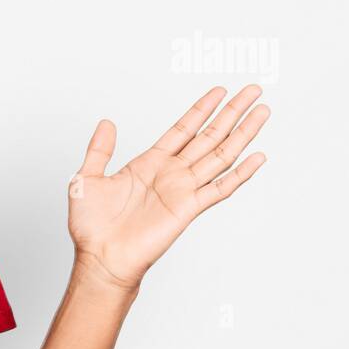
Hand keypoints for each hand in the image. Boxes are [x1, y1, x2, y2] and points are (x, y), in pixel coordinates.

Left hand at [67, 85, 268, 291]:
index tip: (220, 92)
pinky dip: (240, 173)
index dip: (201, 109)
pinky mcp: (188, 209)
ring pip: (220, 156)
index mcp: (149, 164)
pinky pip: (220, 188)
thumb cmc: (91, 227)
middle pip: (209, 136)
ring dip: (242, 134)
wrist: (100, 258)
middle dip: (231, 113)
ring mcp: (182, 190)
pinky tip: (257, 157)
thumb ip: (99, 150)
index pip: (183, 129)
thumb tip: (105, 123)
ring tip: (262, 112)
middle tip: (252, 91)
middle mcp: (171, 174)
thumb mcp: (86, 179)